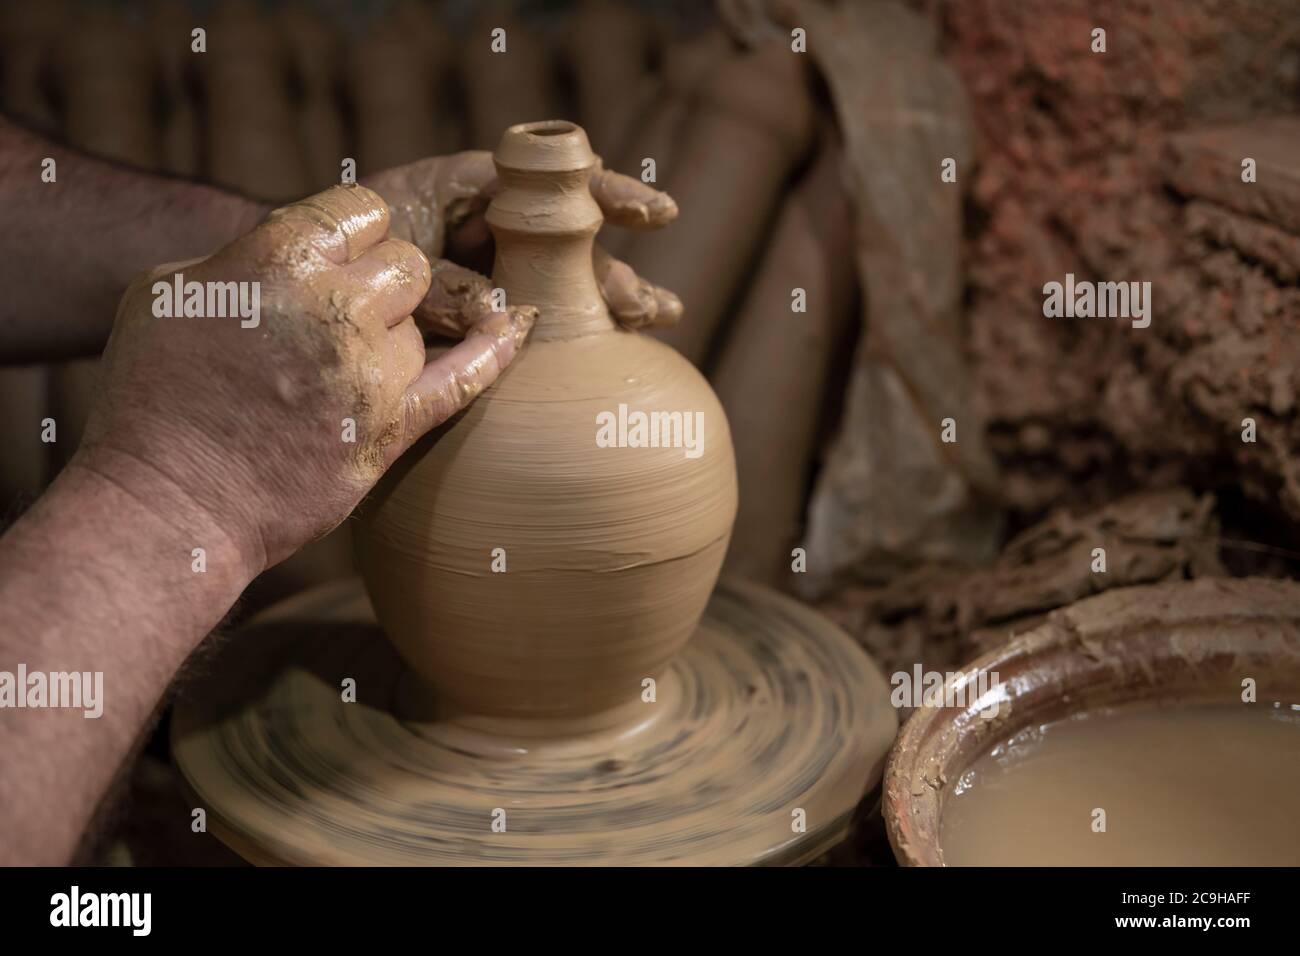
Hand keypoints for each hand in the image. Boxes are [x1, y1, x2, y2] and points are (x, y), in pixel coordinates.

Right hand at [73, 185, 531, 576]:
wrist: (171, 502)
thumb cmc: (153, 396)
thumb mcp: (167, 294)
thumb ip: (242, 259)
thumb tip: (289, 252)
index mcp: (278, 258)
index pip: (361, 212)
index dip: (354, 233)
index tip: (343, 256)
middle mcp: (335, 307)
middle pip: (406, 264)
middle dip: (383, 282)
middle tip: (345, 317)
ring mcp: (370, 372)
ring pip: (424, 327)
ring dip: (395, 339)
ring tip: (340, 374)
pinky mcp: (391, 432)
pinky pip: (463, 380)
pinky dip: (493, 351)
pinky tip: (516, 327)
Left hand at [364, 151, 682, 334]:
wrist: (302, 285)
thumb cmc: (341, 255)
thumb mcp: (390, 265)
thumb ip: (444, 286)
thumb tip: (506, 315)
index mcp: (471, 188)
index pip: (551, 182)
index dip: (607, 196)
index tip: (654, 215)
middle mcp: (493, 226)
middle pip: (572, 243)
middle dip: (616, 274)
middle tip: (656, 307)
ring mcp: (494, 269)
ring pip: (565, 284)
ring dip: (612, 304)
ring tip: (659, 321)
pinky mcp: (488, 311)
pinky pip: (538, 319)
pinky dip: (577, 335)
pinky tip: (617, 350)